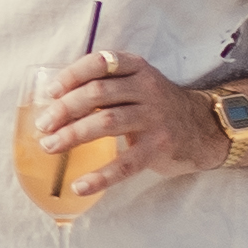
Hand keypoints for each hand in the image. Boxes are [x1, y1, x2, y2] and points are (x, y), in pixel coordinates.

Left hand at [34, 49, 225, 181]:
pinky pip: (125, 163)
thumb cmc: (157, 106)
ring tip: (50, 147)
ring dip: (73, 135)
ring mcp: (155, 117)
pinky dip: (100, 176)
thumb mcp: (138, 84)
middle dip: (64, 109)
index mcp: (137, 69)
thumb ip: (106, 87)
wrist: (203, 128)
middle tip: (43, 126)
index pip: (99, 63)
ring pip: (106, 122)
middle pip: (98, 93)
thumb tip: (54, 104)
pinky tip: (79, 185)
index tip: (50, 93)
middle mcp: (147, 88)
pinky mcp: (160, 146)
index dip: (71, 75)